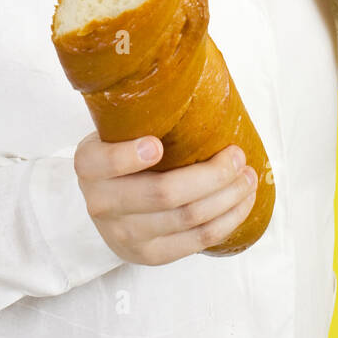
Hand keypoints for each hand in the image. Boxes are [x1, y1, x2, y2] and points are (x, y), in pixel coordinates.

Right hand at [73, 131, 258, 265]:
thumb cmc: (121, 155)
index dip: (130, 157)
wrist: (105, 202)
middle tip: (237, 156)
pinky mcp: (150, 256)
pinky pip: (197, 241)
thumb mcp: (115, 132)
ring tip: (248, 177)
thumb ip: (140, 117)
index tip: (158, 143)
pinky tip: (242, 201)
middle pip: (164, 194)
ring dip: (228, 197)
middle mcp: (102, 203)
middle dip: (212, 175)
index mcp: (89, 165)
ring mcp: (125, 235)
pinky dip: (227, 220)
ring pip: (188, 218)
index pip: (108, 162)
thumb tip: (196, 82)